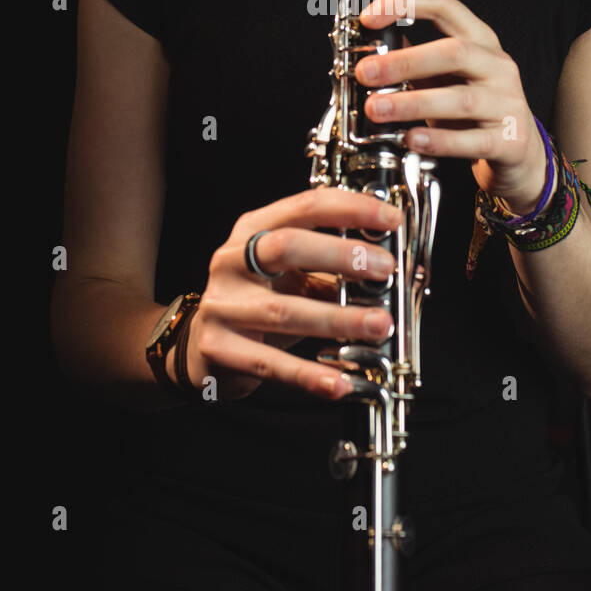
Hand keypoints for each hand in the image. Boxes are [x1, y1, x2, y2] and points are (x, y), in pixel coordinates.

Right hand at [184, 188, 402, 401]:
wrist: (200, 348)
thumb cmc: (257, 303)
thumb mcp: (291, 276)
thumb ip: (330, 270)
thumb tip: (384, 272)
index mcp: (252, 230)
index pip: (304, 206)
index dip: (350, 209)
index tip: (390, 220)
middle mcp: (231, 260)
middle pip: (285, 246)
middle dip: (341, 255)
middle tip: (384, 268)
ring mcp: (221, 304)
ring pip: (283, 309)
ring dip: (338, 319)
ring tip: (379, 325)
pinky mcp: (217, 347)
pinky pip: (269, 363)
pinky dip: (308, 375)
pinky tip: (339, 383)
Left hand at [355, 0, 548, 213]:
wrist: (519, 151)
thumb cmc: (475, 108)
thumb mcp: (446, 75)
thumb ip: (413, 57)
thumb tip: (367, 44)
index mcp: (479, 40)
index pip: (445, 5)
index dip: (405, 5)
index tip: (368, 18)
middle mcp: (497, 66)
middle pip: (453, 52)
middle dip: (404, 61)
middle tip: (365, 73)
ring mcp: (507, 103)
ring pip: (460, 99)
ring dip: (412, 104)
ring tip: (376, 110)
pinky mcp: (509, 141)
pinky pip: (471, 141)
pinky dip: (438, 140)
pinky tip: (411, 140)